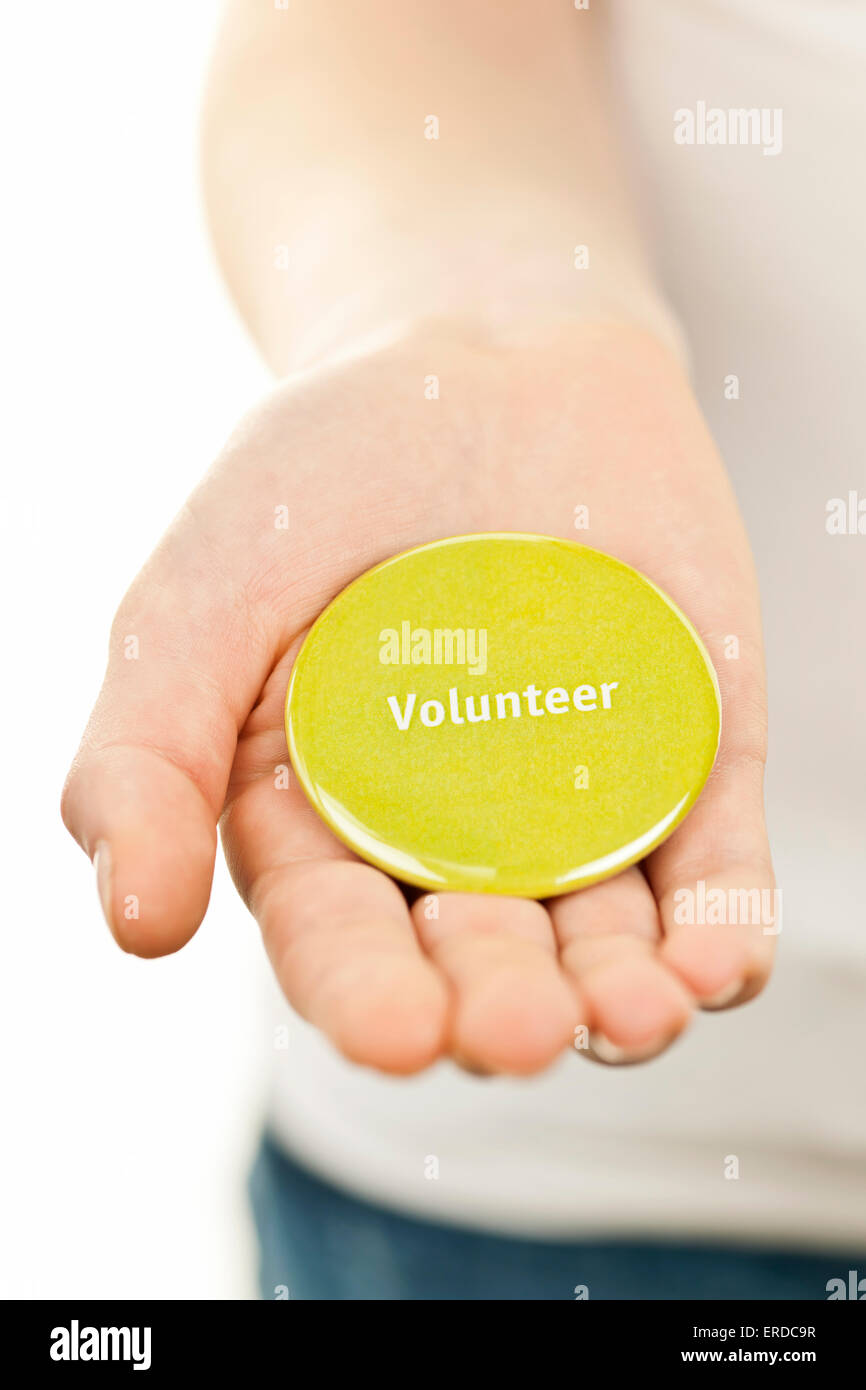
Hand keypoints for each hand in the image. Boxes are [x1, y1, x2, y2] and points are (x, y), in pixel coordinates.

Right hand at [62, 320, 775, 1073]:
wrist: (481, 348)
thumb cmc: (319, 478)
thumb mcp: (198, 597)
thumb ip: (145, 753)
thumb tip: (136, 924)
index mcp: (325, 825)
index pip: (341, 939)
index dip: (364, 996)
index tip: (396, 1033)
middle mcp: (453, 841)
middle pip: (481, 957)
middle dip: (497, 1005)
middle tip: (511, 1028)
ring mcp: (579, 804)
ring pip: (602, 935)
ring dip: (622, 995)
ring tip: (637, 1014)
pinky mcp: (689, 757)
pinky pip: (713, 862)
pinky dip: (723, 923)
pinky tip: (718, 964)